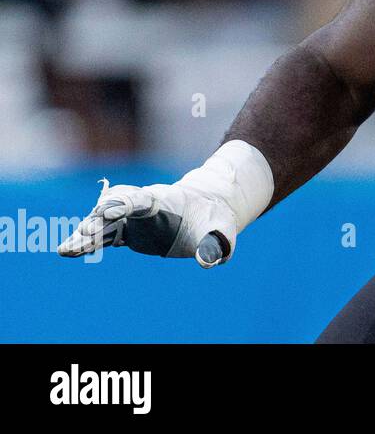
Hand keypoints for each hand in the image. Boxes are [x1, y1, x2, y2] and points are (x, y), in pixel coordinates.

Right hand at [58, 177, 236, 267]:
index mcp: (163, 201)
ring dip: (86, 236)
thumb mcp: (221, 231)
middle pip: (114, 211)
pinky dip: (88, 243)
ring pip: (104, 224)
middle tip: (82, 233)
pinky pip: (104, 237)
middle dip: (98, 222)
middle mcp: (142, 207)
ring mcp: (132, 219)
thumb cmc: (215, 219)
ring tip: (66, 250)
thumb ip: (214, 244)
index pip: (140, 199)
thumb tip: (209, 262)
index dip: (124, 203)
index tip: (108, 211)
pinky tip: (69, 251)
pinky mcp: (128, 232)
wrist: (207, 209)